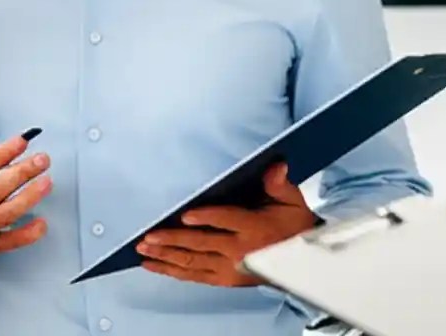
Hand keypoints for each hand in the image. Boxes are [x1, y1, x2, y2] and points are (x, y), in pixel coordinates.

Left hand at [138, 163, 317, 287]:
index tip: (185, 215)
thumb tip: (276, 166)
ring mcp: (230, 268)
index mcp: (255, 228)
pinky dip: (173, 271)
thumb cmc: (292, 224)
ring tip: (143, 250)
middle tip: (148, 237)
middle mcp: (240, 251)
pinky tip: (154, 265)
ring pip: (193, 262)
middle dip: (172, 240)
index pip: (226, 220)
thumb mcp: (291, 199)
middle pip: (201, 244)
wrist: (302, 261)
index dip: (206, 218)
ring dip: (166, 256)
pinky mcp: (225, 279)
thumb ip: (278, 183)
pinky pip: (195, 275)